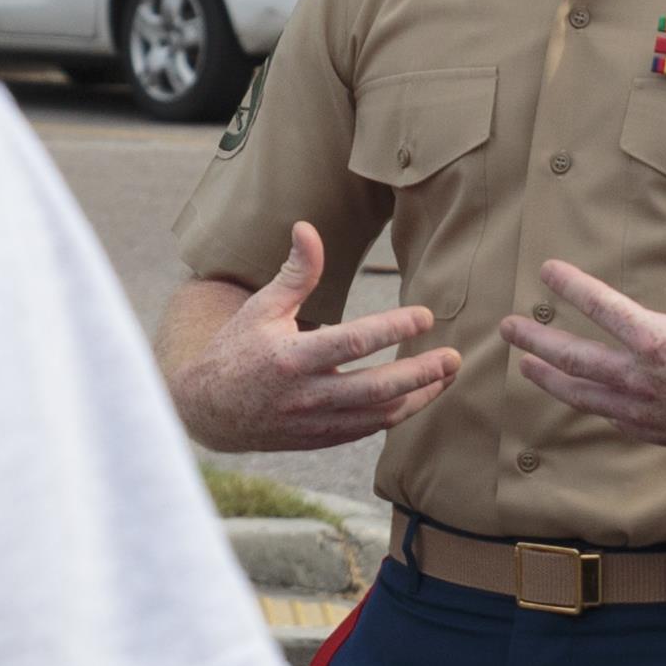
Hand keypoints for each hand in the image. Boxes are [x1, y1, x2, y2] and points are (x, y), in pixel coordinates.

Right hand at [162, 222, 461, 452]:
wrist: (210, 411)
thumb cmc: (237, 350)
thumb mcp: (261, 307)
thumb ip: (295, 272)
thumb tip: (308, 227)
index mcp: (292, 357)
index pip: (353, 342)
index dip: (393, 328)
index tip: (426, 315)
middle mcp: (307, 394)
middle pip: (376, 387)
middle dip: (421, 373)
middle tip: (454, 358)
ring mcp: (317, 422)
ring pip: (380, 415)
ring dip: (420, 396)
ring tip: (448, 376)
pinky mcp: (322, 438)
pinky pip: (370, 429)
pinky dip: (398, 414)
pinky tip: (420, 396)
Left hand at [500, 207, 665, 463]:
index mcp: (658, 342)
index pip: (601, 307)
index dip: (570, 286)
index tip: (546, 271)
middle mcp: (641, 379)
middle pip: (573, 357)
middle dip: (536, 338)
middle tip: (506, 325)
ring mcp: (640, 410)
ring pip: (579, 393)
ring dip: (547, 377)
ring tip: (523, 363)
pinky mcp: (647, 430)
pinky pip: (604, 414)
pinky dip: (583, 401)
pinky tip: (572, 392)